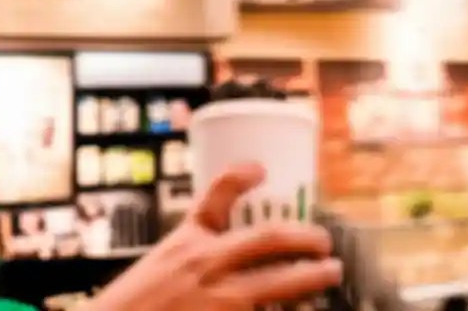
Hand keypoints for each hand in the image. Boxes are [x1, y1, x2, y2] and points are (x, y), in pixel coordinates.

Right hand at [87, 164, 341, 309]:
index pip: (215, 197)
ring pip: (283, 283)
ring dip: (312, 278)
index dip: (240, 176)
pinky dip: (290, 308)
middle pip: (269, 240)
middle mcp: (207, 265)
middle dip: (305, 239)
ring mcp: (223, 300)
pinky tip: (302, 308)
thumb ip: (196, 251)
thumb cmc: (138, 303)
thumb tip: (233, 247)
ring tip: (329, 275)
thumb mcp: (163, 264)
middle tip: (324, 244)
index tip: (262, 169)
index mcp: (188, 242)